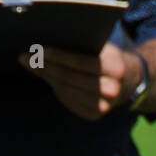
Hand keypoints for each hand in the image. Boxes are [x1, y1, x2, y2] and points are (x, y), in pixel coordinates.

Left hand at [18, 43, 137, 120]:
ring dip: (47, 78)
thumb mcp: (102, 47)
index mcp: (116, 68)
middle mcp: (112, 90)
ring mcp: (104, 106)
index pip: (80, 62)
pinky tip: (49, 79)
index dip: (57, 56)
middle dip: (46, 67)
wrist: (129, 81)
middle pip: (70, 78)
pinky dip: (56, 89)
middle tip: (26, 58)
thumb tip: (47, 40)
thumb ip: (81, 44)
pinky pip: (68, 101)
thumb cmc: (108, 57)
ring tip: (33, 66)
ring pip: (66, 90)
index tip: (37, 49)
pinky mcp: (95, 115)